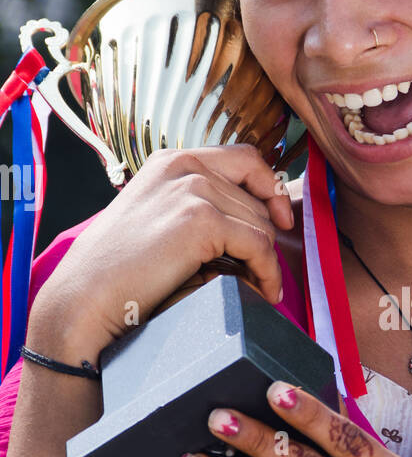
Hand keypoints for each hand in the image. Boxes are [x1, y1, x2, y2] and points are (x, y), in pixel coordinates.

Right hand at [30, 145, 293, 353]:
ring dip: (266, 260)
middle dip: (267, 236)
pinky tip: (263, 292)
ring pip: (262, 224)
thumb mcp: (159, 219)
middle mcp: (184, 166)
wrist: (86, 297)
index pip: (246, 159)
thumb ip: (200, 207)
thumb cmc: (119, 271)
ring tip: (258, 286)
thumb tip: (261, 223)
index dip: (270, 189)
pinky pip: (259, 246)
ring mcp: (192, 189)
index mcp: (172, 161)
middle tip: (262, 270)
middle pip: (259, 197)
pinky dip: (268, 272)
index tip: (281, 219)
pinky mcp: (201, 219)